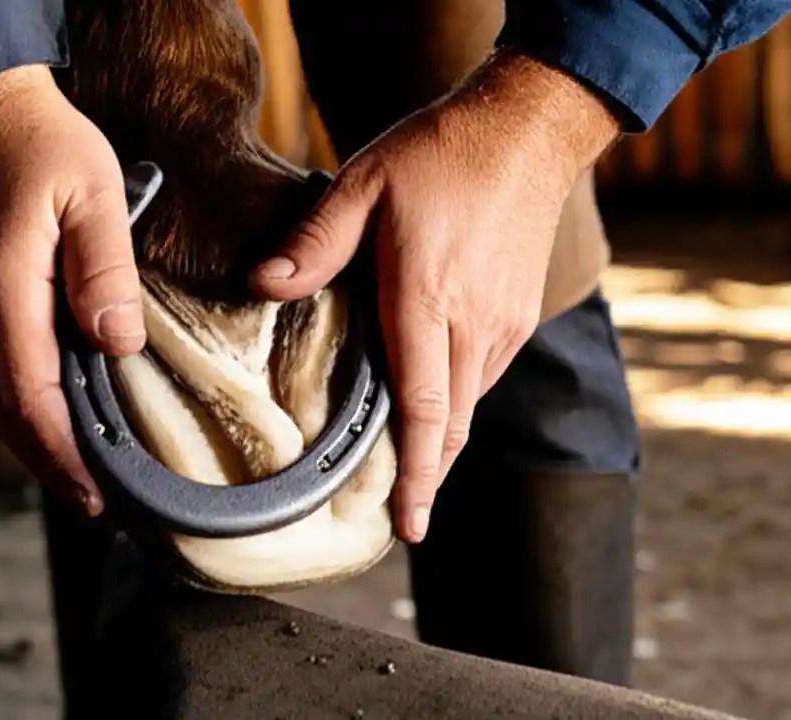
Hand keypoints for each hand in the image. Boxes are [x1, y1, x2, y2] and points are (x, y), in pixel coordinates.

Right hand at [0, 65, 143, 515]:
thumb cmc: (47, 146)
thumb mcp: (93, 195)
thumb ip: (103, 270)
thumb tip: (116, 343)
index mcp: (2, 291)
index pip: (30, 394)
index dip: (63, 451)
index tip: (96, 491)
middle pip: (4, 411)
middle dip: (48, 463)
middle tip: (95, 504)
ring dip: (35, 441)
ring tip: (80, 476)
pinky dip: (27, 407)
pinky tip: (59, 418)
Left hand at [250, 52, 619, 542]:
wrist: (528, 129)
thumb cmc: (443, 152)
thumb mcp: (363, 182)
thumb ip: (314, 242)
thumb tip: (262, 285)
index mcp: (427, 297)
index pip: (423, 407)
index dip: (415, 474)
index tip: (408, 525)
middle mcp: (473, 323)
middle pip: (450, 424)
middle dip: (426, 477)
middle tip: (398, 518)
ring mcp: (503, 323)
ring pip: (467, 404)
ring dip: (438, 440)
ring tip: (405, 467)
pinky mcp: (518, 314)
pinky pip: (482, 375)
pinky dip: (454, 402)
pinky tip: (429, 400)